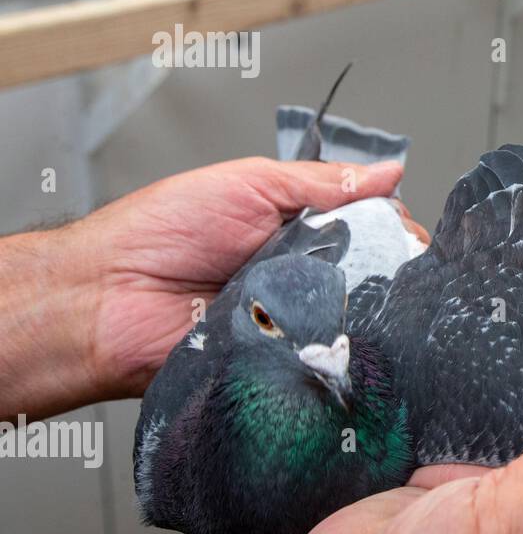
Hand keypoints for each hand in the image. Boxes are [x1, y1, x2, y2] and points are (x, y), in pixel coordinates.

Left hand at [0, 157, 426, 419]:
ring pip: (352, 316)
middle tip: (388, 264)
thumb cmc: (159, 233)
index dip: (392, 228)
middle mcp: (300, 276)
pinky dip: (328, 343)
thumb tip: (387, 173)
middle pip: (369, 274)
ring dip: (354, 303)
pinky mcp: (281, 360)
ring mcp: (292, 320)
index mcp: (296, 229)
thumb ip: (321, 181)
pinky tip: (329, 331)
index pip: (367, 228)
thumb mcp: (249, 184)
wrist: (105, 298)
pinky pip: (321, 354)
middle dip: (383, 267)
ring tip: (350, 294)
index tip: (407, 231)